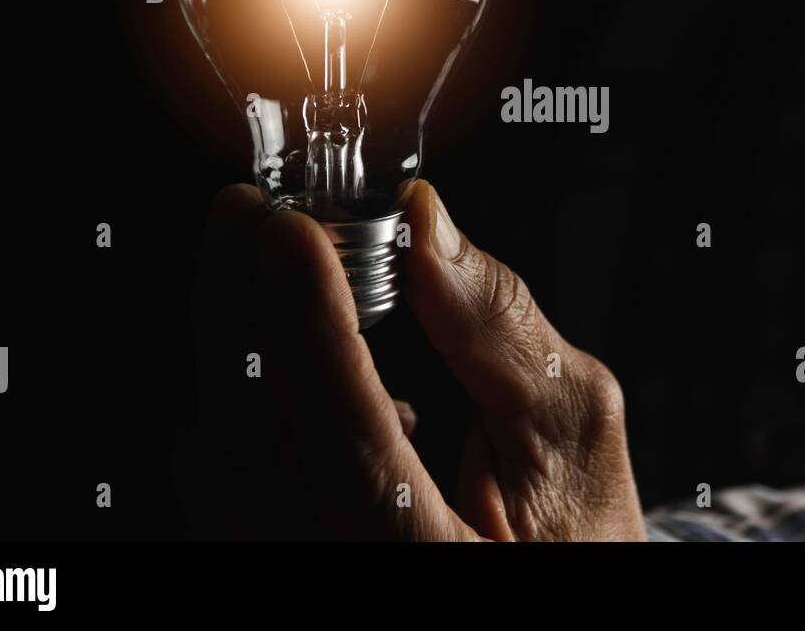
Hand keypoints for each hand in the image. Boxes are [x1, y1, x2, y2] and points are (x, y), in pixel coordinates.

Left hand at [179, 180, 646, 540]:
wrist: (569, 588)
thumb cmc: (582, 538)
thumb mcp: (574, 433)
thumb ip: (501, 333)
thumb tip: (425, 225)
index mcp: (434, 565)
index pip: (353, 447)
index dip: (311, 326)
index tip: (290, 229)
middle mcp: (347, 578)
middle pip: (252, 453)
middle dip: (241, 313)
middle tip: (251, 216)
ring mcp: (299, 571)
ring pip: (221, 465)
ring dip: (238, 348)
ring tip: (274, 261)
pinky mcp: (281, 549)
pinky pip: (231, 482)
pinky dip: (250, 396)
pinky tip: (293, 347)